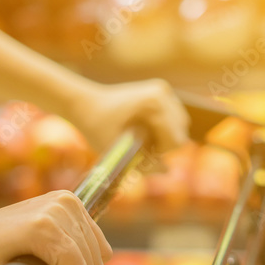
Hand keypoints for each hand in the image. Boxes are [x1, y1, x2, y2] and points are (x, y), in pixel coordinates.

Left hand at [71, 79, 189, 153]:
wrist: (84, 103)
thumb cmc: (96, 126)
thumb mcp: (118, 151)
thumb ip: (144, 163)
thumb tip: (168, 173)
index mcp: (155, 103)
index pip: (176, 140)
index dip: (162, 155)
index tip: (143, 158)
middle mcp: (163, 93)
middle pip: (180, 133)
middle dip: (164, 147)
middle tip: (140, 150)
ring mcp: (163, 91)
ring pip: (179, 127)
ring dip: (164, 139)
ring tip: (141, 142)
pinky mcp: (161, 93)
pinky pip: (173, 120)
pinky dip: (163, 130)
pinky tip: (143, 132)